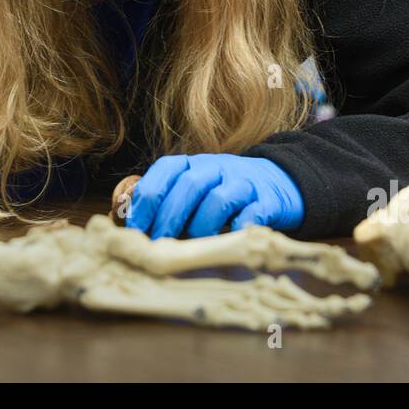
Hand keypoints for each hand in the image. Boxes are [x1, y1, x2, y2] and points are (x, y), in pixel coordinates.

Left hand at [126, 153, 304, 238]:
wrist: (277, 182)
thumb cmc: (223, 193)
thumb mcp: (195, 188)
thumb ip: (167, 200)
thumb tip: (131, 222)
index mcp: (194, 164)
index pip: (165, 170)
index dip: (147, 197)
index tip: (135, 226)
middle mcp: (218, 167)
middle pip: (189, 184)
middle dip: (169, 216)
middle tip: (159, 242)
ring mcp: (243, 183)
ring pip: (218, 199)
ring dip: (200, 226)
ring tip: (193, 245)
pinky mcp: (266, 201)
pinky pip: (250, 214)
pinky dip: (235, 230)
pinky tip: (225, 243)